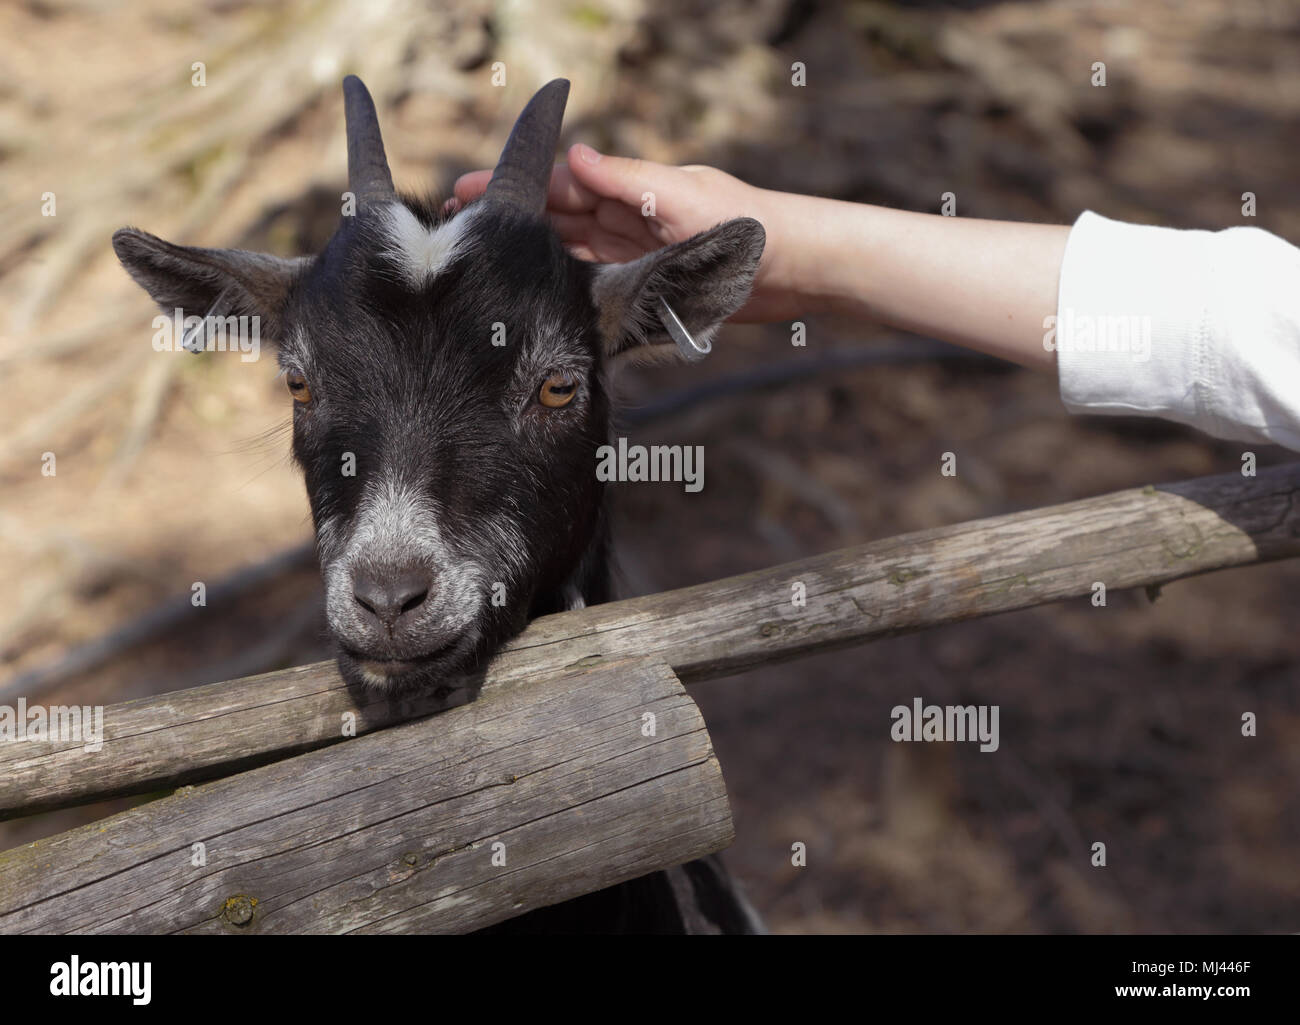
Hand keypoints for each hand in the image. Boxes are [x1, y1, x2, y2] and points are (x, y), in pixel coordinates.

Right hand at [453, 144, 805, 321]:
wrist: (801, 268)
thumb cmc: (752, 225)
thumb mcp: (685, 197)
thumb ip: (628, 181)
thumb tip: (575, 155)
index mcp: (635, 187)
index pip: (562, 182)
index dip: (515, 185)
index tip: (467, 191)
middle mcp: (631, 215)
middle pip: (558, 215)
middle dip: (512, 219)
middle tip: (457, 229)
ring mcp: (638, 251)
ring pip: (572, 249)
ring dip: (533, 253)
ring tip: (484, 263)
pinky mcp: (651, 284)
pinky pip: (597, 282)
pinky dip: (567, 283)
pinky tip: (538, 294)